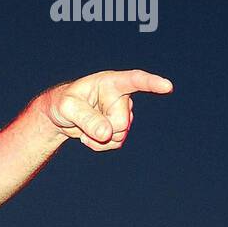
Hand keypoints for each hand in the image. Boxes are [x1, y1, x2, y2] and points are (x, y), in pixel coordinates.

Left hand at [44, 69, 172, 151]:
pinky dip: (100, 146)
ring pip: (121, 134)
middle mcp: (120, 96)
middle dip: (104, 128)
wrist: (60, 117)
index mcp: (110, 82)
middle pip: (123, 122)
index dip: (152, 83)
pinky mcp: (118, 128)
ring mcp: (121, 113)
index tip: (167, 86)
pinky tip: (89, 137)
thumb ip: (86, 119)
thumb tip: (107, 134)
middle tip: (84, 121)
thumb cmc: (62, 103)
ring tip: (85, 128)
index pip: (135, 80)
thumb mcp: (67, 108)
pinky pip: (116, 143)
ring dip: (100, 139)